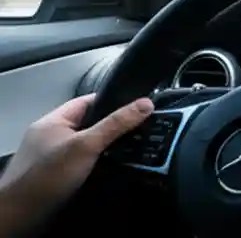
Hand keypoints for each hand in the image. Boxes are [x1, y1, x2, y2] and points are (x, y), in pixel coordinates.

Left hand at [0, 94, 152, 235]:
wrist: (20, 215)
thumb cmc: (47, 175)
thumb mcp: (86, 145)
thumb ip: (115, 124)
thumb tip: (146, 104)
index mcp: (53, 120)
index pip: (88, 101)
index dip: (114, 101)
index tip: (138, 107)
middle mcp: (50, 136)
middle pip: (89, 124)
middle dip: (112, 128)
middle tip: (139, 130)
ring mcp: (51, 157)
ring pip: (86, 146)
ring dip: (104, 149)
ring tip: (130, 150)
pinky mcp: (55, 176)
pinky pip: (81, 163)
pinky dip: (95, 165)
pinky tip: (110, 170)